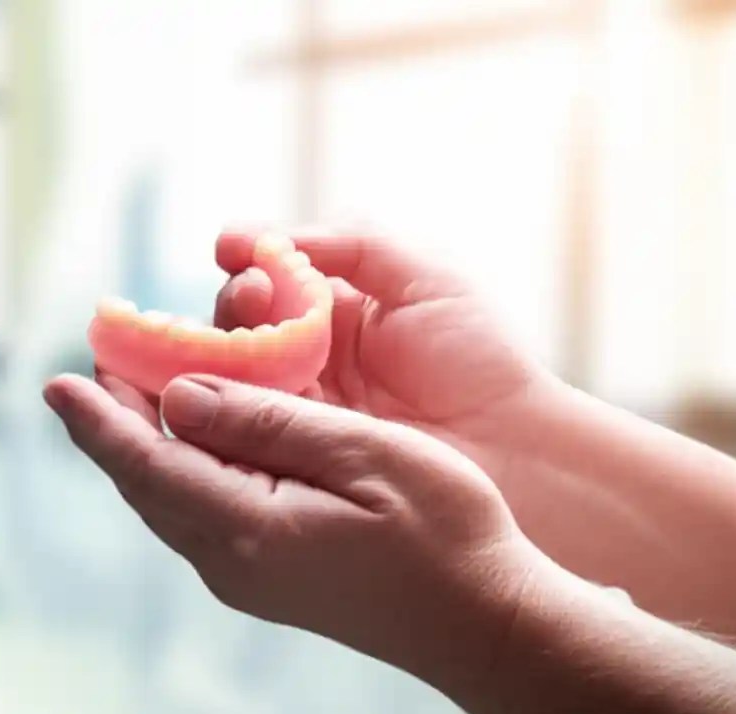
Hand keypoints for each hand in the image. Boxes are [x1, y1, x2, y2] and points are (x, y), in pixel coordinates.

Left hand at [43, 371, 544, 697]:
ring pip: (171, 496)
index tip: (54, 380)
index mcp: (248, 528)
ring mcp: (249, 575)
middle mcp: (232, 560)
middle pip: (147, 480)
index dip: (96, 420)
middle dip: (115, 419)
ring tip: (135, 384)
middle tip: (101, 355)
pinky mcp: (269, 576)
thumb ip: (267, 422)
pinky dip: (184, 464)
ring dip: (147, 439)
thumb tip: (179, 395)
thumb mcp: (363, 455)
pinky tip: (197, 434)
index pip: (144, 465)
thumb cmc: (446, 535)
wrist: (489, 623)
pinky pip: (201, 510)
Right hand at [212, 226, 551, 477]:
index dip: (247, 260)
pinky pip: (241, 423)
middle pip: (238, 323)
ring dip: (220, 348)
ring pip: (230, 370)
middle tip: (252, 296)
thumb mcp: (421, 277)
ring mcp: (294, 406)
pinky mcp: (291, 454)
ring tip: (237, 338)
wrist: (514, 451)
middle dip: (235, 301)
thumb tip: (257, 237)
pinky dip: (224, 401)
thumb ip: (349, 244)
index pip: (268, 278)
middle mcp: (303, 355)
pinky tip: (222, 384)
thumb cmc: (479, 357)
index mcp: (332, 310)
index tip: (234, 249)